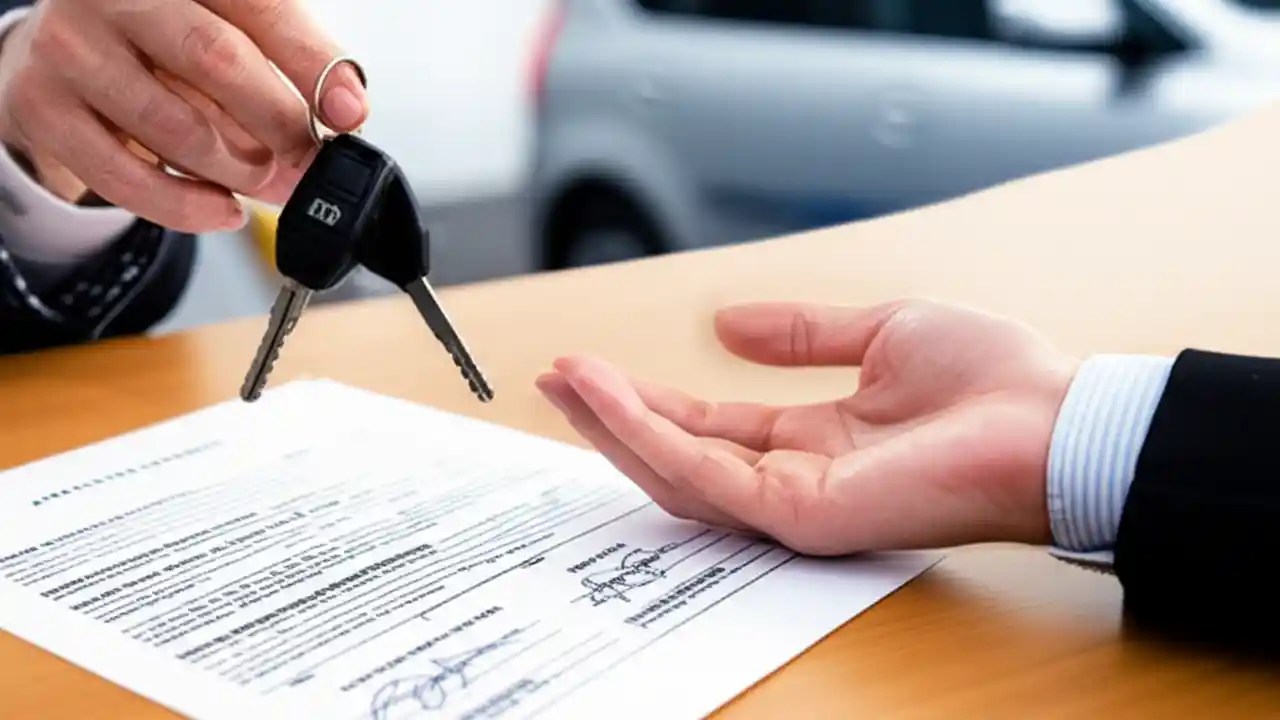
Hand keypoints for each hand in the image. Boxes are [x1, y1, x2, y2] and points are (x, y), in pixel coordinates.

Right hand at [0, 0, 367, 230]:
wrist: (65, 59)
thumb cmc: (165, 43)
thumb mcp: (230, 32)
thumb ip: (288, 61)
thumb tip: (345, 111)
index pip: (258, 6)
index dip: (312, 63)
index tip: (350, 113)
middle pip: (218, 60)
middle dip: (279, 125)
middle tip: (309, 160)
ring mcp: (69, 47)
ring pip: (178, 128)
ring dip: (240, 170)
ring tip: (268, 181)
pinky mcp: (43, 108)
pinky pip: (130, 179)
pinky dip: (190, 207)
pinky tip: (224, 208)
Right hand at [537, 301, 1079, 555]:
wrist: (1054, 419)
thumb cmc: (990, 382)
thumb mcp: (878, 332)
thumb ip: (799, 334)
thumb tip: (724, 323)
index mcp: (810, 441)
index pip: (708, 424)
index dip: (646, 399)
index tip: (594, 367)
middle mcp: (793, 478)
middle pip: (677, 454)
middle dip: (611, 418)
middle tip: (555, 379)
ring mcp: (793, 503)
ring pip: (677, 472)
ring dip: (615, 427)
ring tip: (564, 381)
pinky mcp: (800, 513)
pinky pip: (706, 476)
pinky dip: (650, 437)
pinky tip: (611, 398)